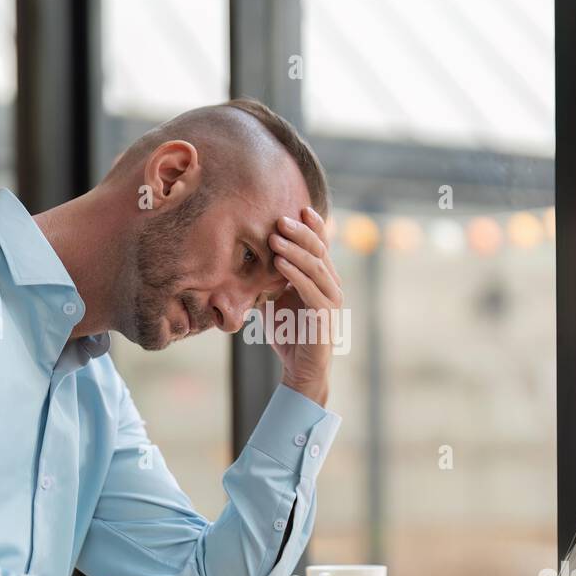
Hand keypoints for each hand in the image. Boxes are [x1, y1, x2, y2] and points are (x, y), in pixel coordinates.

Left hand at [267, 206, 341, 406]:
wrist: (300, 367)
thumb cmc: (288, 331)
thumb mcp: (273, 298)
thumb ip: (267, 278)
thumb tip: (244, 257)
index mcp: (323, 277)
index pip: (320, 246)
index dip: (312, 226)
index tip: (298, 208)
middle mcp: (331, 285)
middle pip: (319, 250)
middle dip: (300, 232)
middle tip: (280, 218)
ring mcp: (330, 300)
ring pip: (315, 267)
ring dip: (295, 250)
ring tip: (276, 236)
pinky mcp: (324, 315)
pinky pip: (310, 289)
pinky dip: (295, 274)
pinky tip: (279, 263)